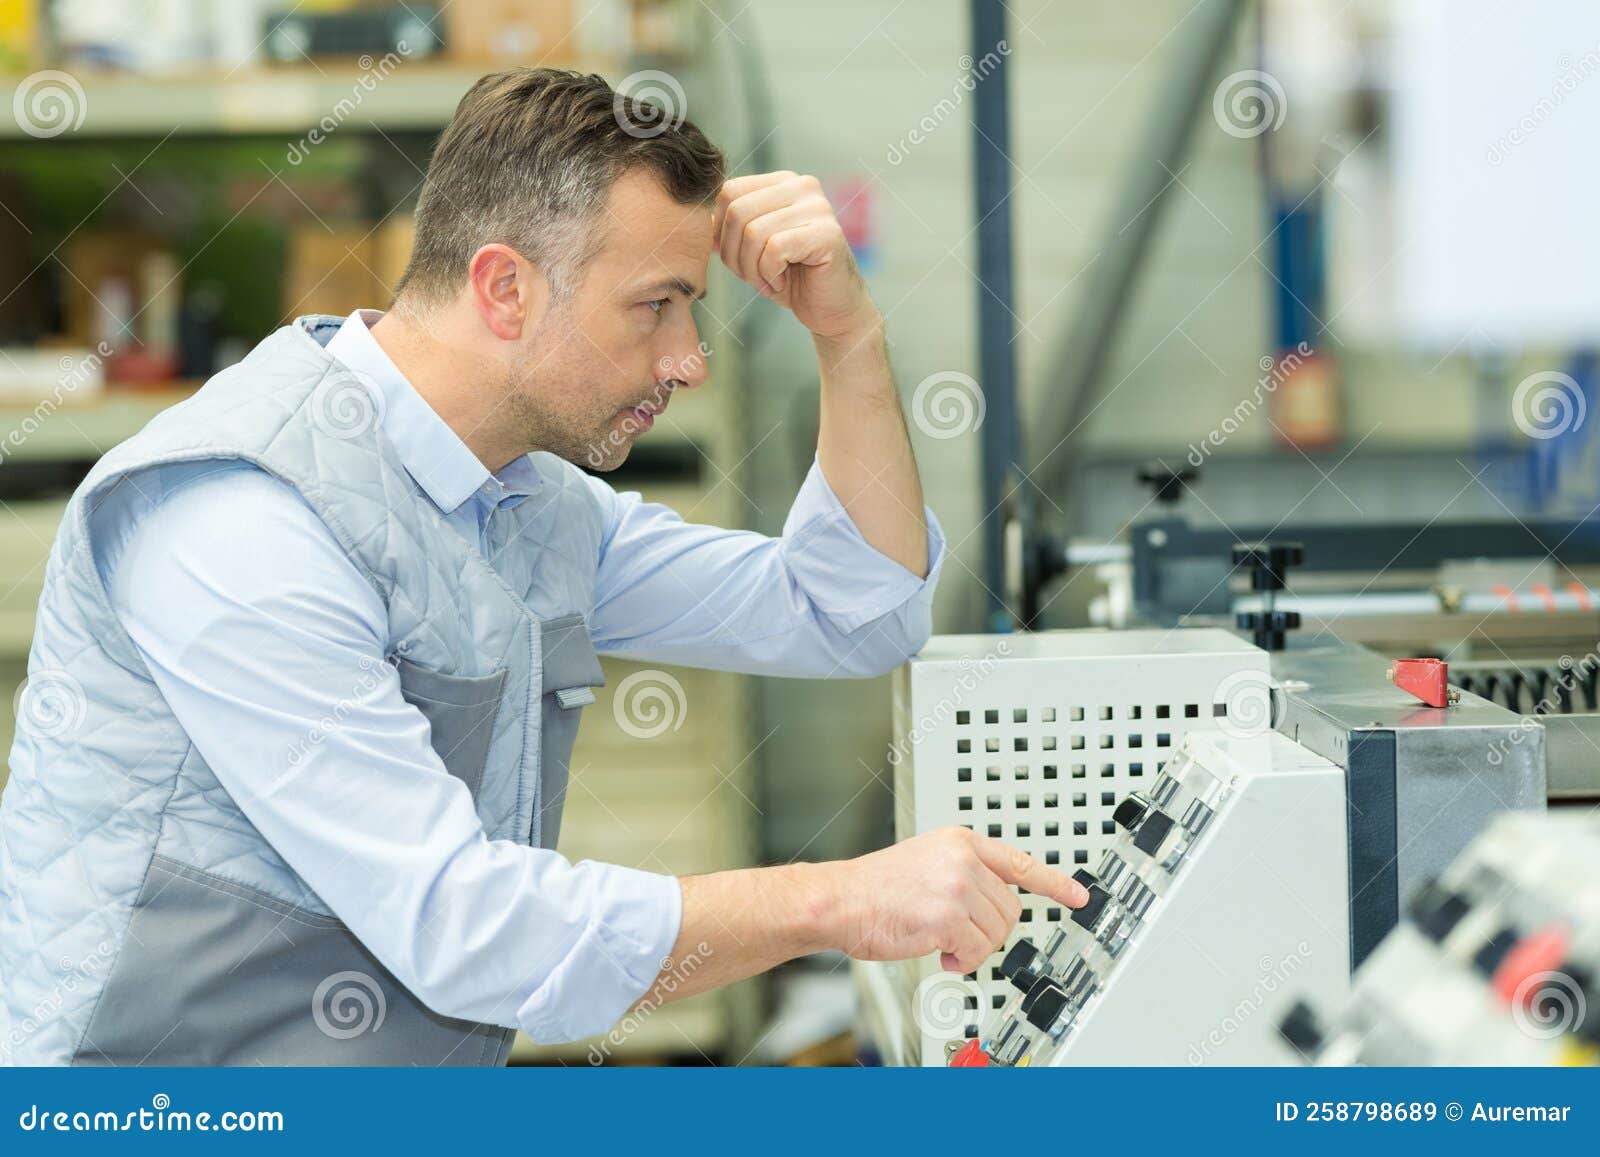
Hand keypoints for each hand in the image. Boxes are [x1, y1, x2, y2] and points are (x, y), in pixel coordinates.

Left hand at [712, 171, 877, 341]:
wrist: (832, 310)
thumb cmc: (792, 279)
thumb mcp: (752, 249)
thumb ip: (730, 227)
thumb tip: (698, 218)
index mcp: (783, 182)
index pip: (729, 192)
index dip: (721, 232)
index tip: (739, 260)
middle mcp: (802, 186)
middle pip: (737, 211)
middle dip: (734, 254)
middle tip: (752, 277)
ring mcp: (818, 207)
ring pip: (753, 232)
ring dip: (752, 269)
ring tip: (768, 282)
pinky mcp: (826, 234)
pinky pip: (774, 250)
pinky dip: (769, 274)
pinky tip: (781, 283)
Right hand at [818, 827, 1089, 973]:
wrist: (840, 900)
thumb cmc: (874, 889)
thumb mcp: (926, 861)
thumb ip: (964, 873)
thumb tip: (994, 905)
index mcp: (961, 842)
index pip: (1020, 862)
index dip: (1055, 882)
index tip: (1078, 895)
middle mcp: (963, 859)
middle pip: (1011, 910)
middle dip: (989, 932)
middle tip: (958, 935)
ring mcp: (957, 885)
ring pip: (997, 933)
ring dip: (971, 948)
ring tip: (941, 941)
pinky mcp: (947, 915)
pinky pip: (976, 952)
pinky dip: (960, 961)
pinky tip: (938, 952)